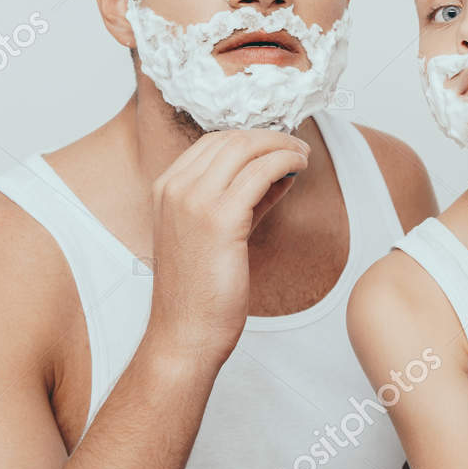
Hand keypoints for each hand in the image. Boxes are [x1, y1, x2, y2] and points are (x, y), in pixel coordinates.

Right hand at [145, 129, 309, 367]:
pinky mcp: (219, 219)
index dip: (251, 137)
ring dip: (281, 145)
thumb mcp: (219, 234)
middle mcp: (174, 188)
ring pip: (245, 149)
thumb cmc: (202, 290)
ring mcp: (193, 201)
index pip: (212, 142)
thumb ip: (245, 200)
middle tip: (296, 146)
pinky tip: (299, 168)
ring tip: (302, 155)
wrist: (186, 331)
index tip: (277, 144)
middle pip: (229, 139)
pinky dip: (285, 161)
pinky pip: (260, 172)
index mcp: (165, 188)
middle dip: (269, 136)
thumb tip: (279, 173)